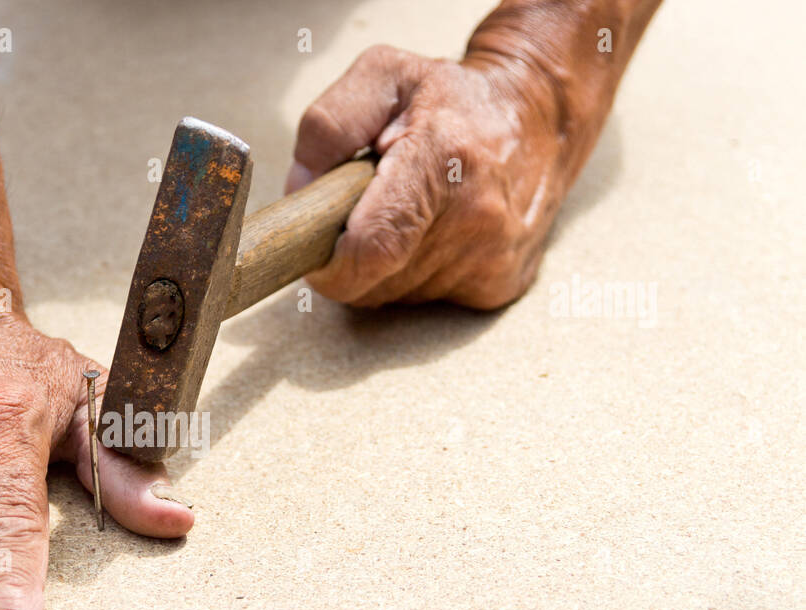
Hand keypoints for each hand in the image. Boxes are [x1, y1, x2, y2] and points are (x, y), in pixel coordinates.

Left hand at [286, 44, 570, 310]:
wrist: (540, 113)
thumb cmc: (449, 96)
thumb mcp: (382, 76)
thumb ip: (328, 126)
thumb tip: (301, 191)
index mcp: (444, 159)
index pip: (370, 250)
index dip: (330, 265)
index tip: (316, 249)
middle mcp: (477, 216)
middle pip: (374, 282)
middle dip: (352, 259)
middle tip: (364, 213)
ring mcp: (494, 257)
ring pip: (397, 297)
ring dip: (385, 266)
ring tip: (407, 214)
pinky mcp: (502, 284)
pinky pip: (428, 300)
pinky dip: (417, 274)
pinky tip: (436, 232)